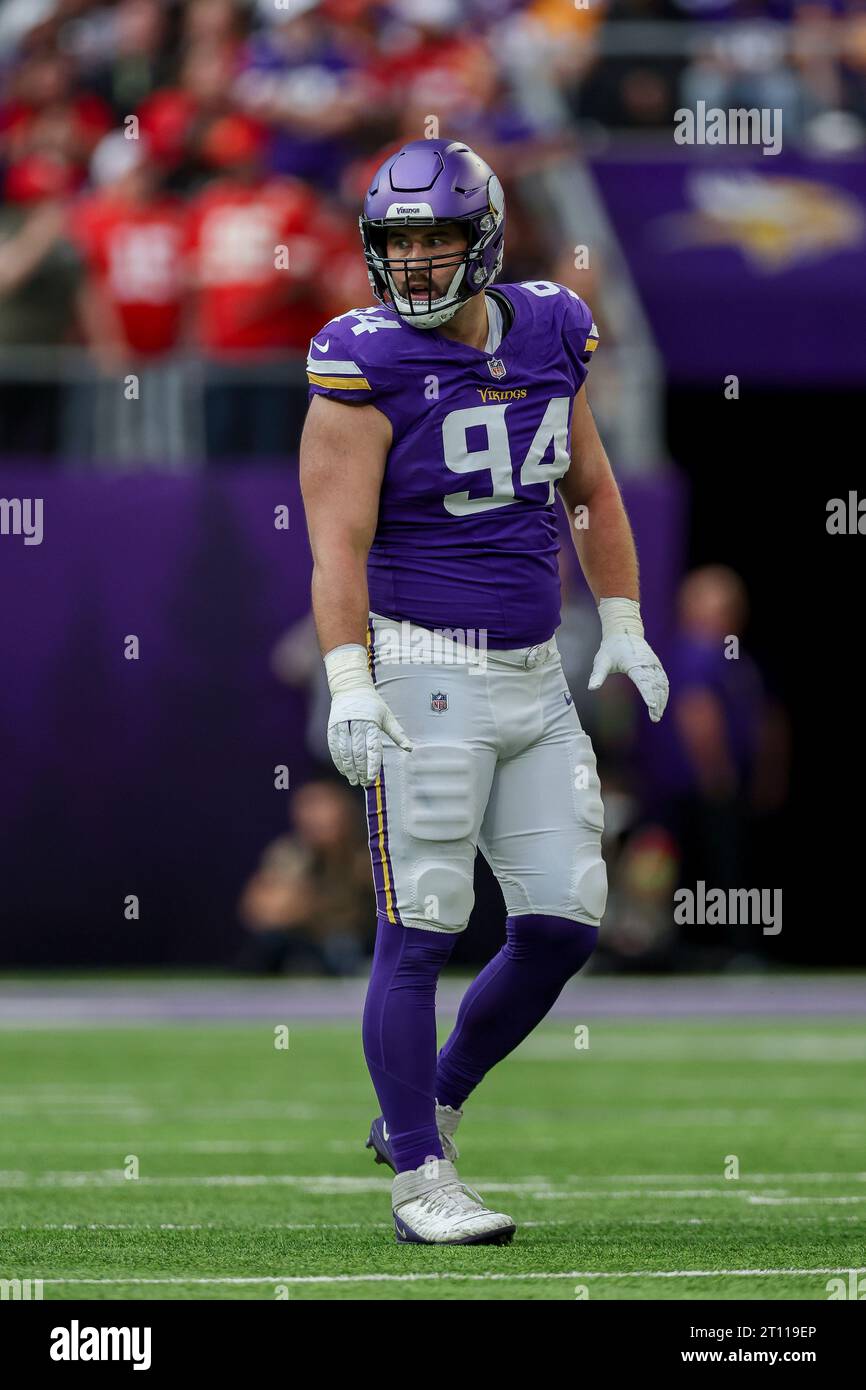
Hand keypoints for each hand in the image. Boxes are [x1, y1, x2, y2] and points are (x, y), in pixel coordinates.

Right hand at [327, 685, 412, 786]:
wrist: (351, 688)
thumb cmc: (373, 704)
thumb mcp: (387, 716)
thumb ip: (397, 733)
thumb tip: (409, 748)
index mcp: (371, 723)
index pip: (372, 747)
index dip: (372, 764)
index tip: (372, 777)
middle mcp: (356, 724)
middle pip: (358, 752)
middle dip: (360, 770)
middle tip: (364, 782)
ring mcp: (342, 725)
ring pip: (345, 751)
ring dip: (348, 768)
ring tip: (353, 780)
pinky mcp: (333, 727)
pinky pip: (334, 747)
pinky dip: (338, 760)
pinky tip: (343, 770)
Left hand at [588, 598, 668, 722]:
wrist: (624, 633)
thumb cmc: (611, 649)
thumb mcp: (601, 661)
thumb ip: (597, 675)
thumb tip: (591, 688)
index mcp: (634, 663)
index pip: (643, 680)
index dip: (648, 693)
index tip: (652, 705)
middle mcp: (647, 663)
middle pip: (655, 685)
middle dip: (657, 702)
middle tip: (655, 718)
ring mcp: (653, 664)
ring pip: (662, 684)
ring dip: (663, 700)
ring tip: (658, 715)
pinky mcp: (656, 666)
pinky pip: (663, 680)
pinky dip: (664, 693)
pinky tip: (662, 704)